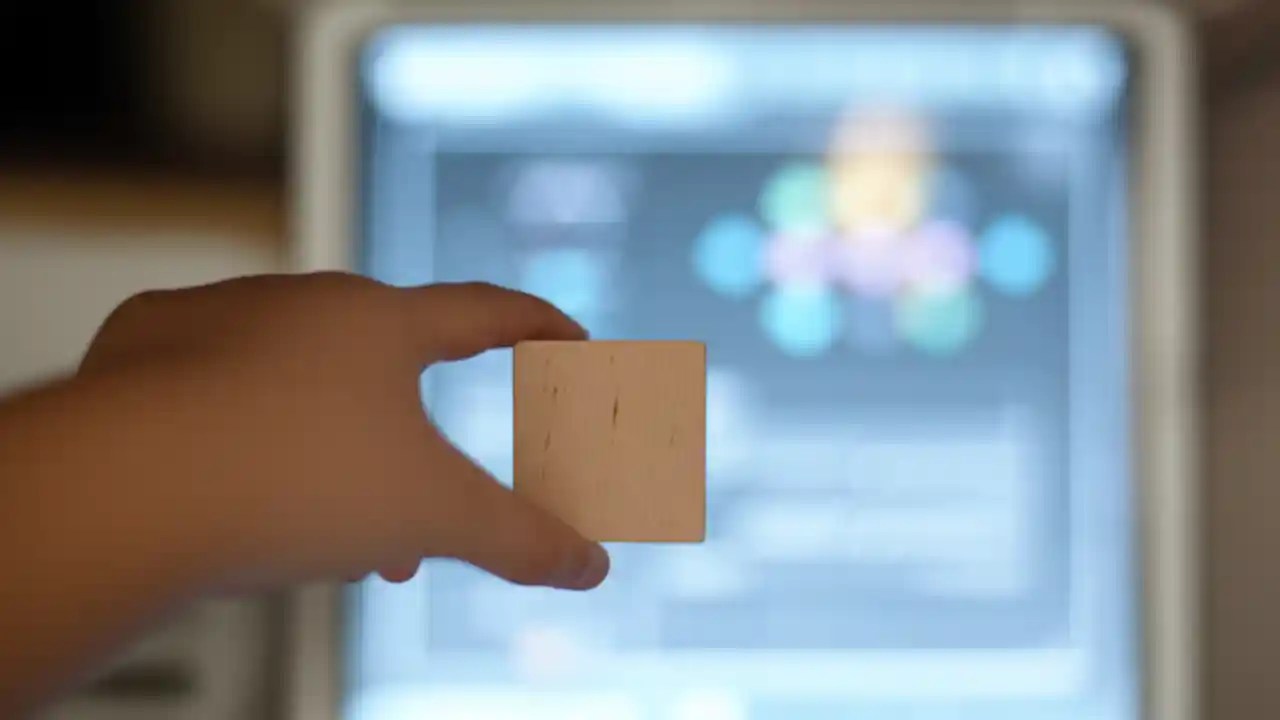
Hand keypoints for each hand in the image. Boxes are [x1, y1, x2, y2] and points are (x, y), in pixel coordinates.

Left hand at [78, 272, 608, 591]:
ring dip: (330, 447)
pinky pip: (215, 385)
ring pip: (299, 380)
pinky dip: (244, 432)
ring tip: (332, 533)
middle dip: (412, 439)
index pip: (483, 309)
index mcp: (383, 321)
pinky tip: (239, 485)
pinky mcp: (145, 346)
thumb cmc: (293, 479)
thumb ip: (520, 539)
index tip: (563, 336)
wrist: (128, 485)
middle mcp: (302, 301)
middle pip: (385, 361)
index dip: (534, 326)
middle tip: (420, 506)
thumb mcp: (433, 516)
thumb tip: (591, 568)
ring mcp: (219, 317)